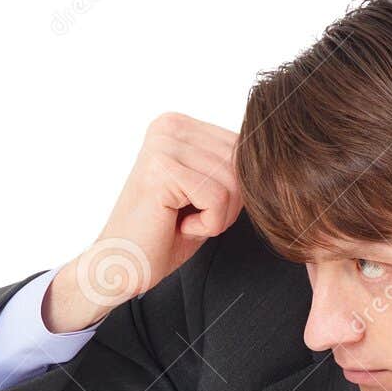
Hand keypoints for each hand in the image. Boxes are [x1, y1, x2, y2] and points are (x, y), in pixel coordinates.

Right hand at [43, 113, 241, 330]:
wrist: (121, 266)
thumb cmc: (163, 236)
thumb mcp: (205, 193)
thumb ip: (230, 168)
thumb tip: (270, 156)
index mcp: (180, 124)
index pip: (242, 148)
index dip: (233, 192)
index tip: (195, 207)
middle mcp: (170, 125)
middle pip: (241, 164)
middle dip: (227, 205)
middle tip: (189, 219)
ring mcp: (164, 144)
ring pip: (233, 184)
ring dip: (216, 217)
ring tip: (182, 222)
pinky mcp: (162, 169)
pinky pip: (219, 199)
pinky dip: (207, 225)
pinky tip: (178, 226)